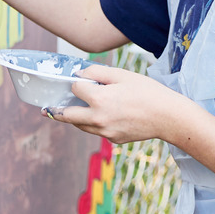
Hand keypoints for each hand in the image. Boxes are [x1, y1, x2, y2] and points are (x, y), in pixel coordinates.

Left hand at [45, 64, 194, 143]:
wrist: (168, 117)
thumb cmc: (148, 92)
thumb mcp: (123, 75)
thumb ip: (97, 73)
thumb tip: (80, 75)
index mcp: (99, 99)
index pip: (76, 89)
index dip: (77, 82)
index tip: (79, 81)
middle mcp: (97, 118)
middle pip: (67, 115)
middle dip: (56, 111)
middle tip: (47, 110)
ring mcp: (104, 132)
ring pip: (80, 126)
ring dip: (74, 118)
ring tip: (70, 112)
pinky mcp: (113, 140)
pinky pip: (96, 131)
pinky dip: (94, 124)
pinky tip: (102, 116)